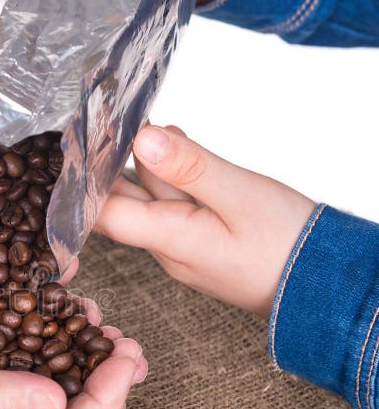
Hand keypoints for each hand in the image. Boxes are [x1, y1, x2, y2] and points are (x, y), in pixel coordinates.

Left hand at [95, 125, 315, 317]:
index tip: (84, 142)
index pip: (103, 213)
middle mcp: (166, 249)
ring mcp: (182, 250)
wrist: (324, 287)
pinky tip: (187, 155)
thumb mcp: (241, 195)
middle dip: (119, 164)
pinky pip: (175, 210)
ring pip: (153, 202)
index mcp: (169, 238)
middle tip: (123, 121)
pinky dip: (176, 181)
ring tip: (164, 131)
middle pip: (125, 203)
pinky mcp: (200, 245)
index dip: (85, 181)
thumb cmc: (287, 244)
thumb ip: (189, 168)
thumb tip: (140, 141)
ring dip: (154, 166)